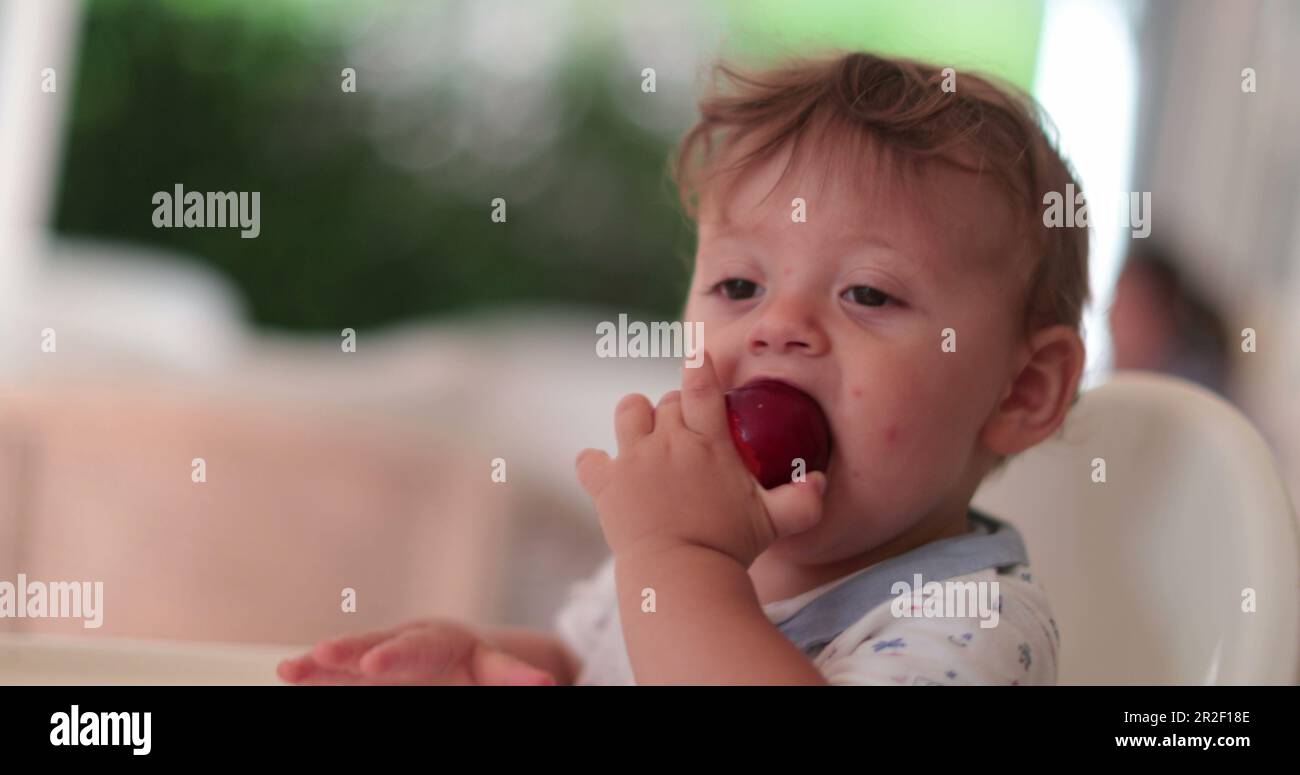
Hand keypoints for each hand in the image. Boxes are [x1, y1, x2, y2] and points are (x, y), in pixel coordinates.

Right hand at [276, 618, 556, 685]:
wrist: (460, 652)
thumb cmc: (481, 664)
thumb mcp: (499, 669)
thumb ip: (515, 675)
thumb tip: (546, 684)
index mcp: (440, 639)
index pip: (417, 645)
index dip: (394, 654)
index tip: (372, 662)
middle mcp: (404, 641)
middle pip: (375, 643)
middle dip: (348, 649)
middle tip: (321, 653)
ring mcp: (381, 655)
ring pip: (348, 658)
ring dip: (319, 663)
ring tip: (287, 670)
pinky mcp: (365, 671)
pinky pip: (338, 674)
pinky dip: (315, 674)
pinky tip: (287, 675)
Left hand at [574, 351, 825, 565]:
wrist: (681, 576)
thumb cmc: (730, 548)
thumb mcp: (774, 523)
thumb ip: (802, 501)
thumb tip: (822, 483)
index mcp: (709, 443)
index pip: (701, 386)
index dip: (699, 363)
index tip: (697, 354)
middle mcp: (669, 442)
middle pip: (667, 401)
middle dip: (676, 409)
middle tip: (686, 436)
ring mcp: (634, 460)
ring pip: (628, 411)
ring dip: (638, 417)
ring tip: (647, 437)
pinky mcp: (606, 484)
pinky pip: (590, 459)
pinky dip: (597, 463)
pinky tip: (608, 472)